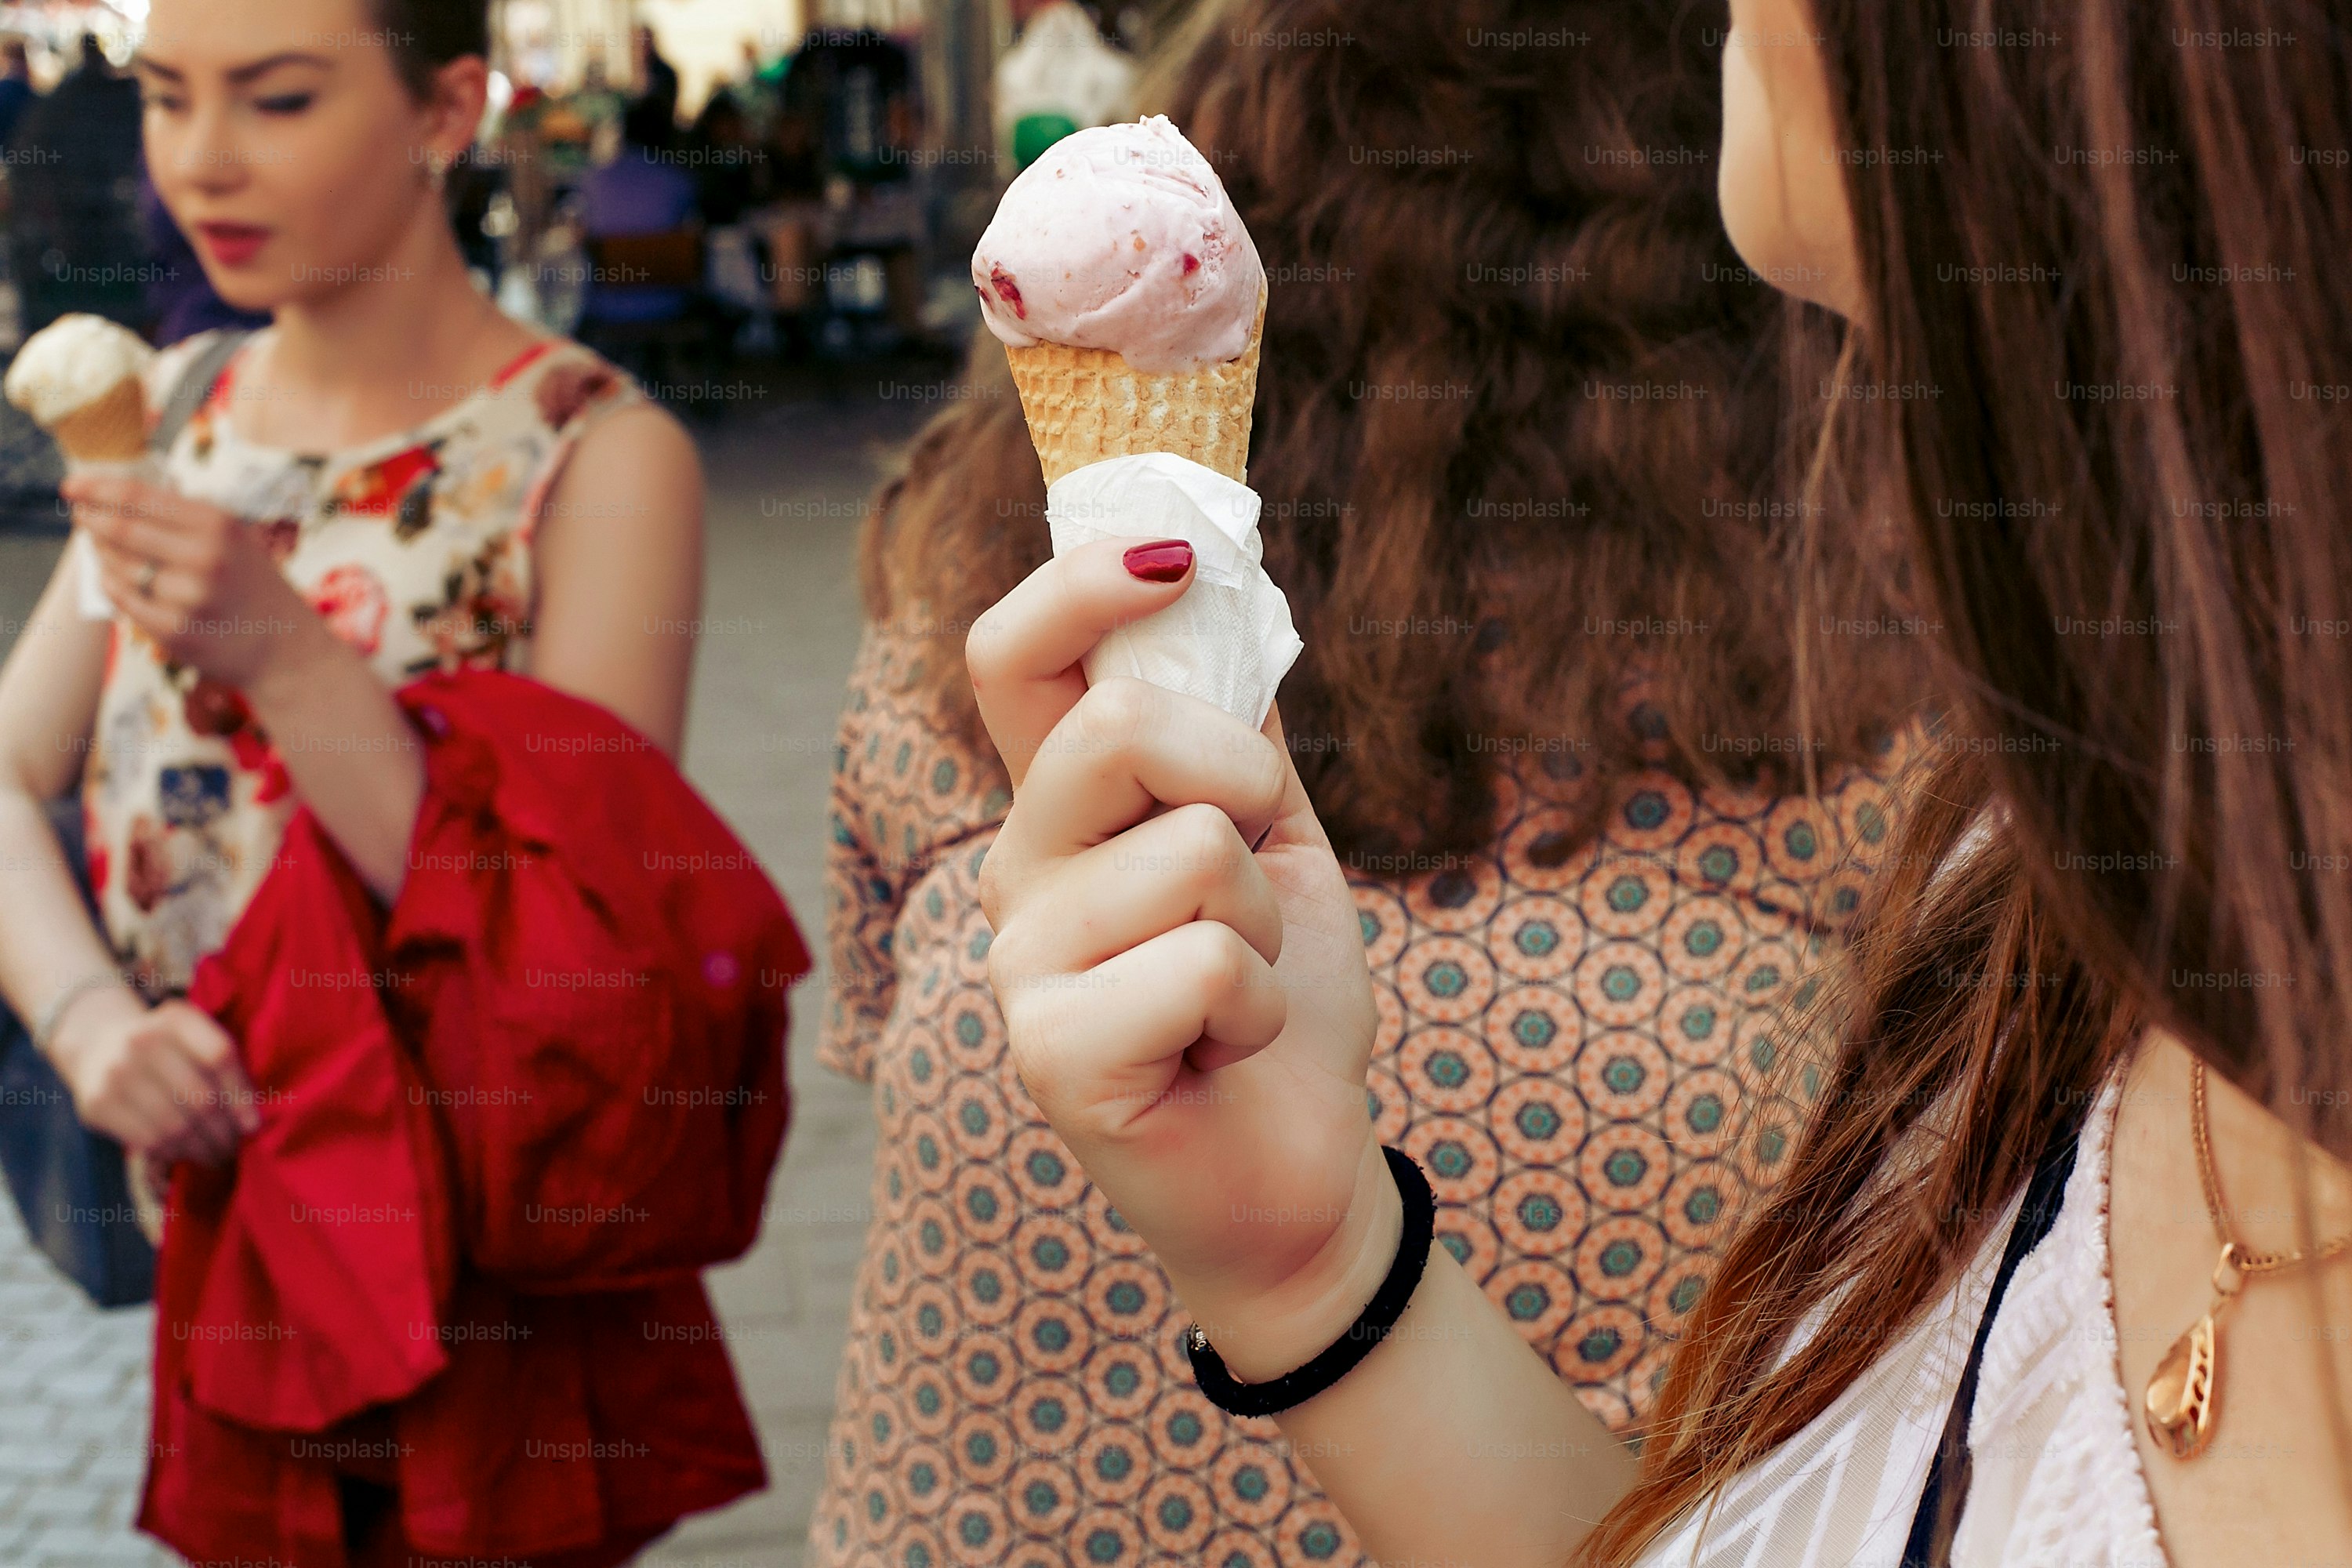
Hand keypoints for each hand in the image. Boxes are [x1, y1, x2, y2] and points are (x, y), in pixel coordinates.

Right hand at [47, 986, 258, 1165]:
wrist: (98, 1045)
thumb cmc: (166, 1048)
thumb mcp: (193, 1037)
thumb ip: (223, 1065)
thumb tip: (251, 1122)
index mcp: (176, 1018)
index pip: (219, 1057)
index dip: (241, 1096)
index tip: (253, 1125)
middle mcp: (141, 1040)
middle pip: (200, 1097)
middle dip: (224, 1132)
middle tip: (235, 1148)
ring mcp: (115, 1072)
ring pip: (175, 1125)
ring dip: (202, 1149)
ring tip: (217, 1156)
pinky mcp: (97, 1104)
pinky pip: (147, 1140)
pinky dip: (174, 1153)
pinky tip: (187, 1154)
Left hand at [63, 475, 314, 688]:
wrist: (287, 648)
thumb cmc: (253, 587)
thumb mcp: (235, 539)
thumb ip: (186, 518)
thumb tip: (119, 497)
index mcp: (218, 525)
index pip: (138, 496)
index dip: (96, 488)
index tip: (71, 485)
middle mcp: (204, 557)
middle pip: (119, 529)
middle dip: (90, 519)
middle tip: (79, 516)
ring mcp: (188, 596)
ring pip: (117, 565)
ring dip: (100, 553)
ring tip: (100, 547)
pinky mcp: (174, 630)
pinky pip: (122, 599)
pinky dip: (109, 585)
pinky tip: (111, 578)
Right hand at [970, 540, 1394, 1377]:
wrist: (1299, 1171)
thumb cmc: (1280, 1005)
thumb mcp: (1275, 842)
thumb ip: (1236, 731)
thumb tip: (1225, 595)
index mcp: (1061, 810)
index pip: (1015, 657)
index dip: (1085, 582)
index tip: (1179, 556)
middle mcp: (1017, 873)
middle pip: (1116, 728)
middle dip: (1239, 776)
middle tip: (1258, 856)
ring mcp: (1022, 968)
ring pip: (1190, 851)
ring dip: (1265, 918)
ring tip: (1242, 989)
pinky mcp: (1052, 1056)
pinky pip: (1203, 962)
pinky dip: (1258, 1004)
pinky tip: (1227, 1050)